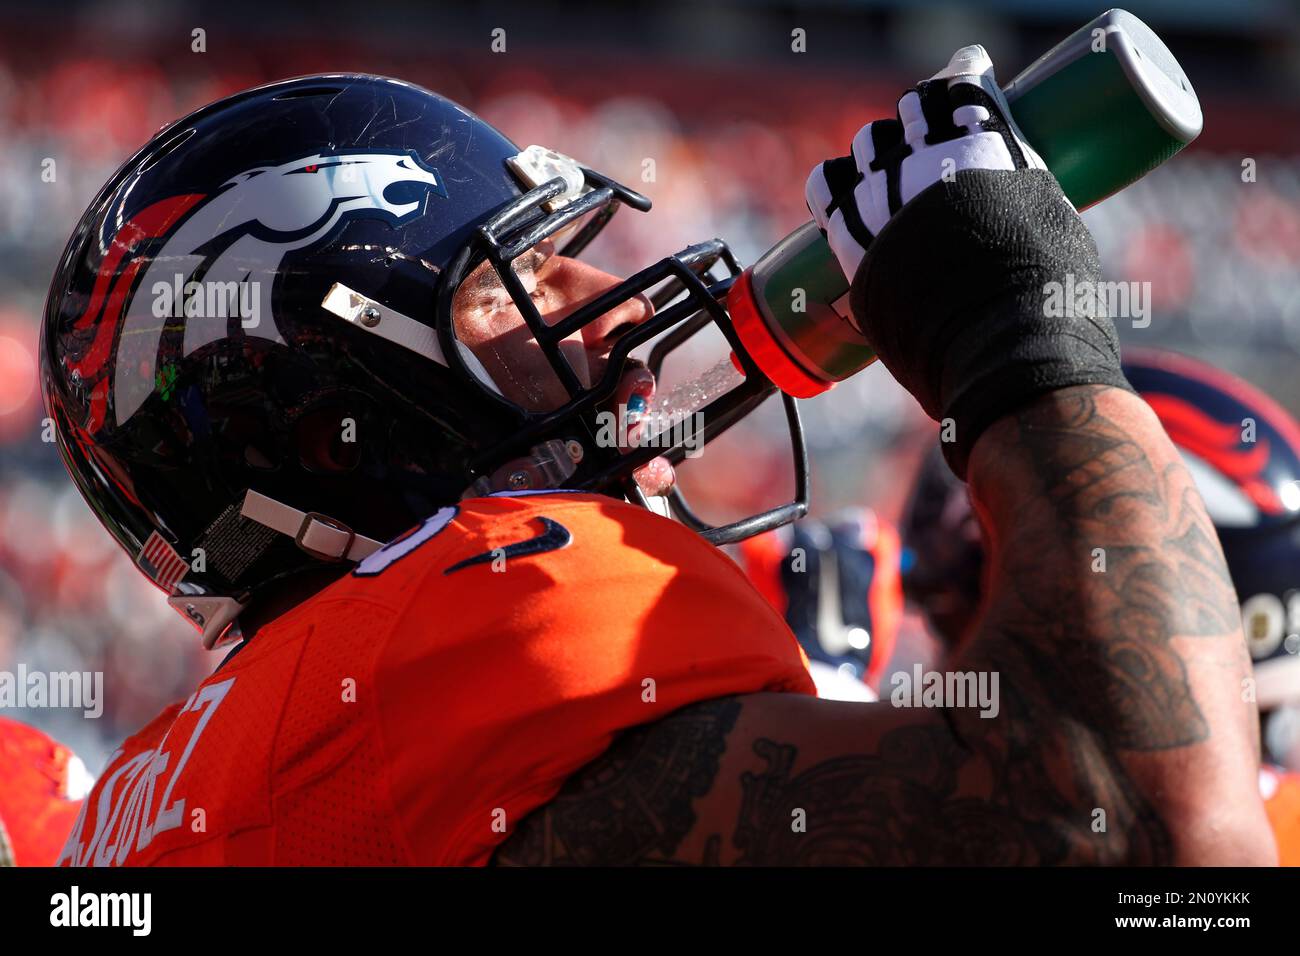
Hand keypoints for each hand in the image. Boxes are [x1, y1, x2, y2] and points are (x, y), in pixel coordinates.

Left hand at [805, 44, 1045, 283]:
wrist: (976, 316)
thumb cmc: (1028, 273)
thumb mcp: (1050, 211)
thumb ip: (1029, 185)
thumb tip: (1029, 194)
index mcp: (980, 136)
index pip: (964, 78)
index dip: (964, 74)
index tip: (967, 76)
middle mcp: (924, 150)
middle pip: (913, 105)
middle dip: (923, 116)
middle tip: (933, 142)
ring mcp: (880, 184)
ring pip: (869, 138)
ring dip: (882, 148)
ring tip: (893, 174)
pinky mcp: (846, 222)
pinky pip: (826, 179)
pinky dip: (838, 181)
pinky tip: (848, 191)